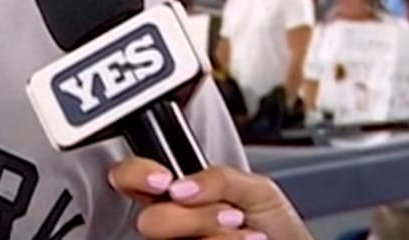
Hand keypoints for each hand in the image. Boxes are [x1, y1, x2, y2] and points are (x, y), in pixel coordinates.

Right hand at [109, 158, 311, 239]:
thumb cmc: (278, 230)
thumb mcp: (257, 189)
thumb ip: (218, 177)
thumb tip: (180, 185)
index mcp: (177, 196)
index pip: (130, 177)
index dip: (137, 174)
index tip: (165, 181)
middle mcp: (172, 228)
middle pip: (150, 220)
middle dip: (193, 217)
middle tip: (230, 215)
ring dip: (217, 236)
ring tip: (246, 235)